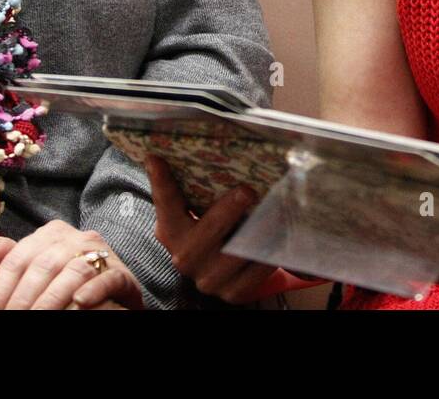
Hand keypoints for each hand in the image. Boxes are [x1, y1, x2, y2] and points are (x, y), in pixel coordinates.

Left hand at [0, 219, 144, 309]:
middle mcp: (77, 237)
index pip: (19, 257)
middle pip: (44, 265)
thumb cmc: (64, 282)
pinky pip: (108, 278)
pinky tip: (79, 303)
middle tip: (11, 320)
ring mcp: (102, 253)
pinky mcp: (121, 273)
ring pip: (74, 271)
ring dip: (52, 299)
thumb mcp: (37, 269)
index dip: (0, 287)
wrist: (111, 289)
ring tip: (36, 319)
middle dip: (23, 298)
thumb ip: (12, 260)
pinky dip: (94, 290)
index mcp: (51, 234)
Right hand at [145, 154, 285, 303]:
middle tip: (247, 191)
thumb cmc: (210, 230)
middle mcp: (185, 256)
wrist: (220, 274)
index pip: (165, 203)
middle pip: (208, 229)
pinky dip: (270, 253)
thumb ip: (196, 190)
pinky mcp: (233, 293)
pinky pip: (257, 270)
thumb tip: (205, 147)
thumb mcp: (196, 213)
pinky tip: (282, 236)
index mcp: (171, 231)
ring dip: (261, 229)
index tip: (156, 158)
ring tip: (278, 210)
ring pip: (238, 251)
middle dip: (228, 210)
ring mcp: (209, 278)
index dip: (161, 181)